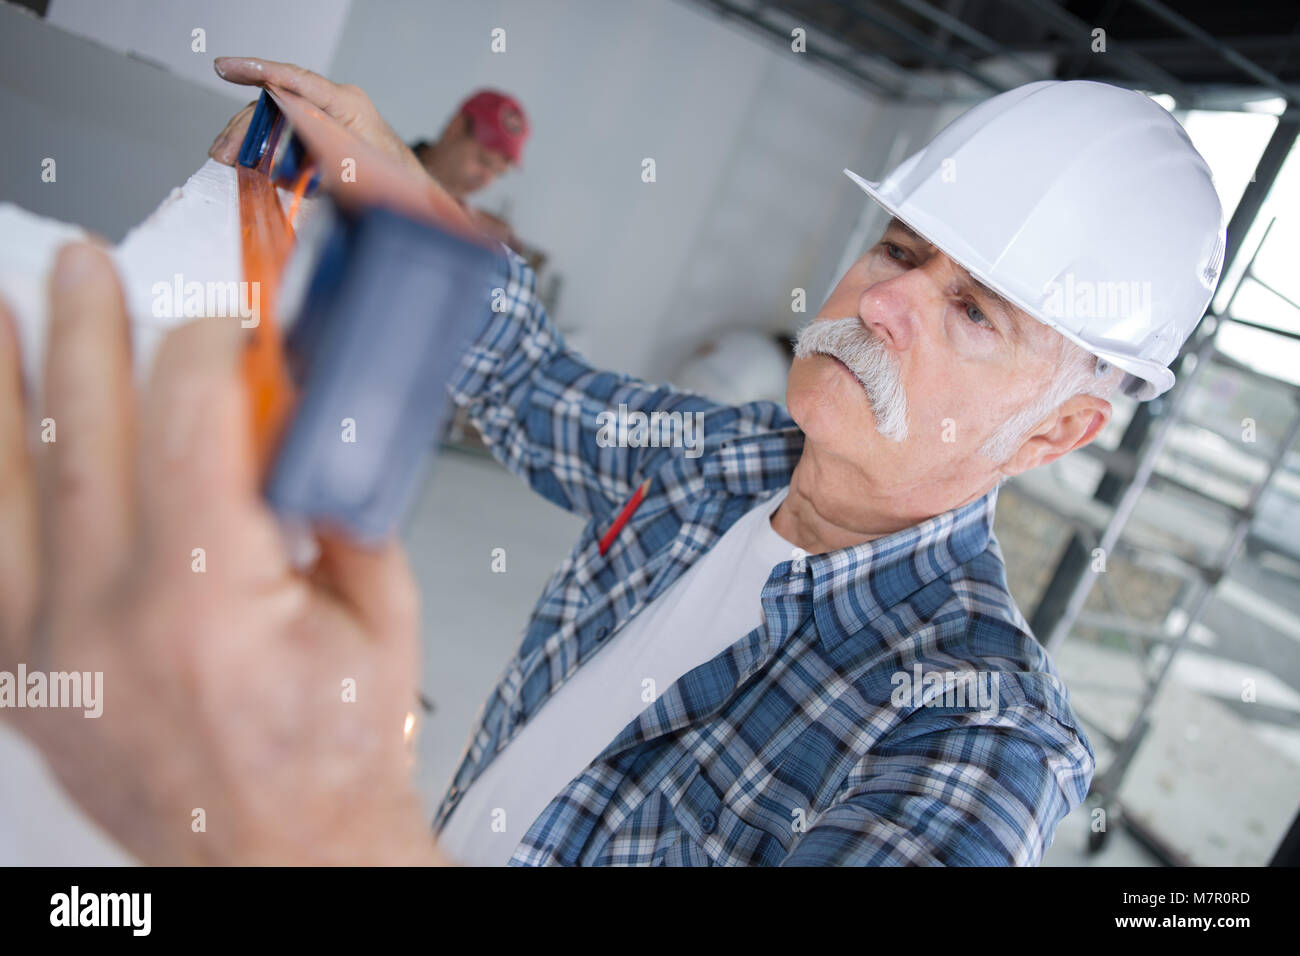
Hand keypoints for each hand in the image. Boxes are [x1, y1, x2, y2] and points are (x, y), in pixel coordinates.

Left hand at [0, 243, 446, 865]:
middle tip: (86, 269)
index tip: (227, 328)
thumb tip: (300, 414)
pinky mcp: (24, 686)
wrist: (290, 859)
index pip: (188, 421)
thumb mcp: (378, 610)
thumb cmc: (337, 757)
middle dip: (87, 332)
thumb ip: (337, 501)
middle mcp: (112, 626)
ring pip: (1, 493)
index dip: (206, 347)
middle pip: (82, 436)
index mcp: (213, 602)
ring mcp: (52, 658)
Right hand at [208, 56, 425, 178]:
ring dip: (250, 138)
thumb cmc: (394, 181)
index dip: (259, 70)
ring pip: (277, 116)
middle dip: (244, 125)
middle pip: (277, 101)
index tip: (228, 67)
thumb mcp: (357, 174)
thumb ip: (322, 162)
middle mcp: (335, 103)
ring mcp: (328, 114)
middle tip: (222, 151)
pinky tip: (248, 163)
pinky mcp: (323, 129)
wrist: (413, 192)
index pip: (296, 79)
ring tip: (227, 160)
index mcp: (346, 104)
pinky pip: (286, 130)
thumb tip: (285, 168)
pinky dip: (265, 146)